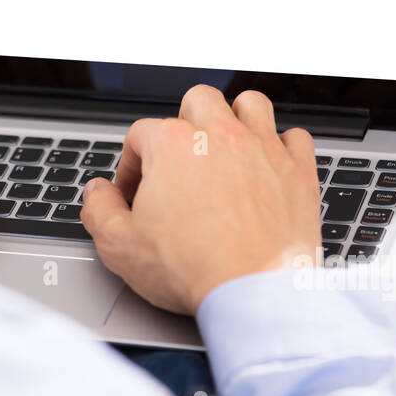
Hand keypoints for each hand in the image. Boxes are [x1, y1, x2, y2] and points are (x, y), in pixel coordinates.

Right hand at [81, 85, 320, 314]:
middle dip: (184, 124)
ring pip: (250, 104)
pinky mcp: (299, 171)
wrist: (253, 294)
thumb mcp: (119, 246)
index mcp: (172, 145)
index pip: (141, 134)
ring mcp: (264, 148)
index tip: (136, 193)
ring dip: (237, 119)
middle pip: (197, 101)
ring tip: (227, 147)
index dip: (132, 164)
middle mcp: (220, 135)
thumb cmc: (192, 270)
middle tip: (181, 160)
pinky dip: (284, 147)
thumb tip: (96, 193)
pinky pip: (296, 137)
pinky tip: (271, 167)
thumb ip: (98, 211)